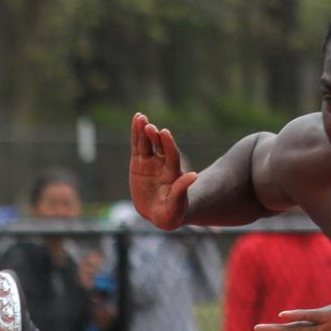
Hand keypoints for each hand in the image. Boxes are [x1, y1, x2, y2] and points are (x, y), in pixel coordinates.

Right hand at [129, 112, 197, 230]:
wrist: (160, 213)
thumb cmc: (171, 213)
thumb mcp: (176, 206)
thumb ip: (182, 190)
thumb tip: (194, 175)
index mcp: (172, 174)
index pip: (171, 156)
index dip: (168, 145)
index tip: (165, 133)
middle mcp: (162, 164)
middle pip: (159, 147)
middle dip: (155, 137)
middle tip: (150, 126)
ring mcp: (151, 162)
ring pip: (147, 143)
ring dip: (144, 130)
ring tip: (140, 117)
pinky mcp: (139, 163)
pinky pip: (137, 146)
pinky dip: (136, 133)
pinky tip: (136, 119)